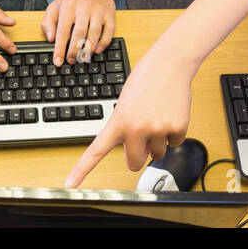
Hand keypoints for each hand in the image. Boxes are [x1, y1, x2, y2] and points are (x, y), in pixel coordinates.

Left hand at [41, 0, 114, 66]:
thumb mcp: (55, 6)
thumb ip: (48, 22)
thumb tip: (50, 39)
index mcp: (68, 6)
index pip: (62, 31)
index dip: (59, 48)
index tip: (58, 61)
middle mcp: (84, 7)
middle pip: (79, 33)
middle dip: (75, 50)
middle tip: (71, 61)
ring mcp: (98, 10)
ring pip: (95, 32)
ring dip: (89, 48)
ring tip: (82, 58)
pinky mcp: (109, 14)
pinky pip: (109, 31)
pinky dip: (104, 42)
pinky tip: (97, 50)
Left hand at [64, 43, 195, 186]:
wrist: (170, 64)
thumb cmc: (146, 80)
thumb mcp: (126, 103)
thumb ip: (126, 128)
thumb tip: (142, 151)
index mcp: (118, 121)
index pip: (96, 150)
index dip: (82, 170)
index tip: (70, 184)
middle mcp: (136, 128)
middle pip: (134, 163)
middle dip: (139, 154)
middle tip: (143, 135)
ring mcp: (157, 130)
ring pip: (158, 155)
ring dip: (158, 142)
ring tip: (158, 117)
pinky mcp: (177, 128)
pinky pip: (175, 144)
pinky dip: (174, 134)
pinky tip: (170, 114)